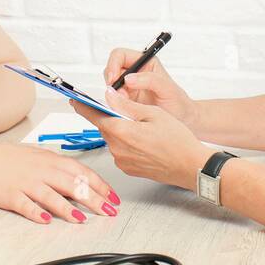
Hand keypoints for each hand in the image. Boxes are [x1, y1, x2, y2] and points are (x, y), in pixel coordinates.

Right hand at [0, 143, 120, 223]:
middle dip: (93, 199)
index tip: (113, 198)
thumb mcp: (39, 156)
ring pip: (51, 195)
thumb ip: (59, 167)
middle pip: (72, 185)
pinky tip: (46, 220)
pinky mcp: (11, 196)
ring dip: (67, 208)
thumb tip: (81, 178)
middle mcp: (41, 171)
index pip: (81, 172)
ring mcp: (26, 183)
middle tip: (108, 211)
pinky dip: (36, 213)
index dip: (100, 185)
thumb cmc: (9, 160)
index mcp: (51, 160)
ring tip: (82, 218)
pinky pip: (25, 205)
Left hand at [72, 88, 213, 190]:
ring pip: (113, 139)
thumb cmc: (177, 140)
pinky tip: (144, 142)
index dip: (83, 106)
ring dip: (121, 131)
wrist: (190, 166)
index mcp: (121, 131)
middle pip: (105, 127)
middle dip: (112, 118)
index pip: (94, 116)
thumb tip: (109, 95)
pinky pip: (120, 151)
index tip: (74, 100)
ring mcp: (121, 161)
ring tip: (144, 130)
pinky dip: (127, 143)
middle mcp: (117, 148)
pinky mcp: (128, 169)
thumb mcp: (153, 114)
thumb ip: (127, 105)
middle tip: (129, 112)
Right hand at [102, 48, 199, 129]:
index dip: (113, 64)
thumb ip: (150, 80)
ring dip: (113, 95)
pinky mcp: (126, 102)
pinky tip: (125, 110)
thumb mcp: (168, 89)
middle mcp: (134, 73)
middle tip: (119, 96)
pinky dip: (114, 104)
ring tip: (126, 105)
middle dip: (112, 82)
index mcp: (145, 63)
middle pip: (111, 69)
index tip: (113, 79)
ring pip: (110, 86)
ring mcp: (128, 88)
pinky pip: (112, 100)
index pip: (120, 55)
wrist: (182, 122)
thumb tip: (128, 78)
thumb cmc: (179, 103)